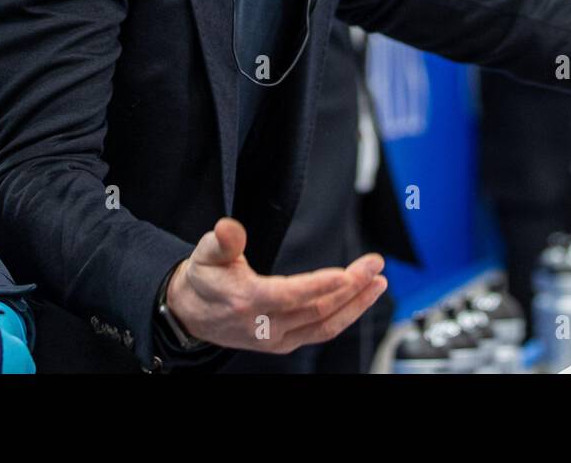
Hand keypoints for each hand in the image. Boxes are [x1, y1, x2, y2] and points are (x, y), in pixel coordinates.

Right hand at [166, 217, 386, 354]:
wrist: (192, 316)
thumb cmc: (203, 280)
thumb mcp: (205, 254)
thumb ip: (222, 241)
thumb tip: (228, 227)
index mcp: (246, 301)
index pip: (289, 295)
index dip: (320, 286)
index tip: (347, 274)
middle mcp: (265, 326)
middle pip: (315, 309)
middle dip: (351, 287)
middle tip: (375, 264)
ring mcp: (277, 339)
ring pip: (325, 324)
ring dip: (356, 303)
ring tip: (378, 281)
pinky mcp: (286, 343)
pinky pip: (322, 331)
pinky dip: (346, 315)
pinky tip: (361, 298)